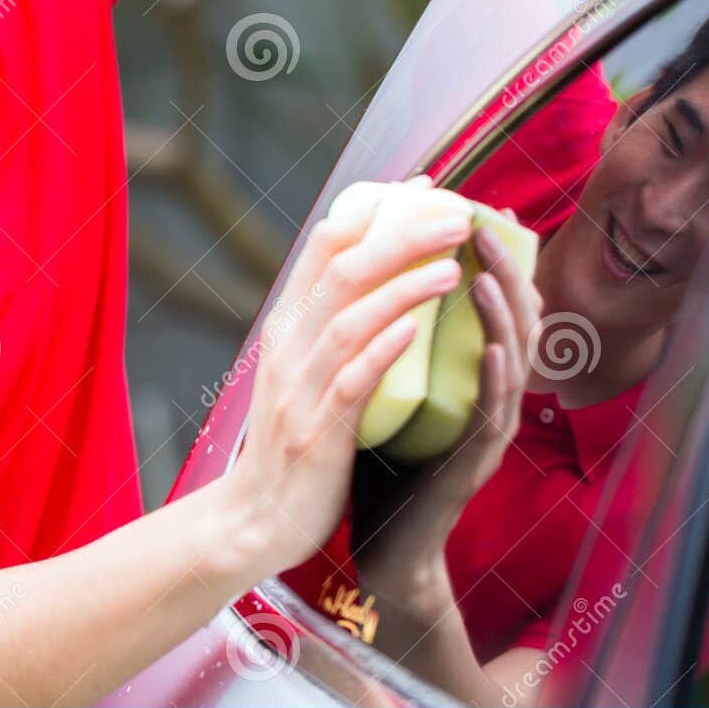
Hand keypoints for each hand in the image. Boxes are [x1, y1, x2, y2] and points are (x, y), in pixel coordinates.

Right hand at [217, 181, 474, 576]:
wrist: (253, 522)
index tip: (424, 185)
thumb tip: (377, 279)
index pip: (325, 246)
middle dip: (401, 235)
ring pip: (349, 318)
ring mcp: (299, 390)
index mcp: (287, 327)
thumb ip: (330, 329)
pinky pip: (351, 381)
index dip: (376, 209)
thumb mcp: (299, 373)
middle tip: (455, 215)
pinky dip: (382, 348)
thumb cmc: (291, 446)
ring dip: (403, 286)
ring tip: (453, 265)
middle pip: (341, 269)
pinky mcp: (317, 432)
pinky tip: (415, 327)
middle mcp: (288, 348)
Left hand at [350, 215, 541, 611]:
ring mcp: (487, 434)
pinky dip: (494, 380)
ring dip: (502, 315)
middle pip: (516, 323)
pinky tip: (489, 350)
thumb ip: (396, 337)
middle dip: (506, 271)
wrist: (382, 546)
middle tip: (487, 223)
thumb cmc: (384, 461)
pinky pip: (491, 417)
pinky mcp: (472, 467)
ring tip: (488, 273)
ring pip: (512, 363)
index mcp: (473, 377)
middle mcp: (492, 399)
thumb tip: (373, 275)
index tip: (481, 207)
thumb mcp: (390, 385)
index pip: (494, 306)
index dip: (494, 258)